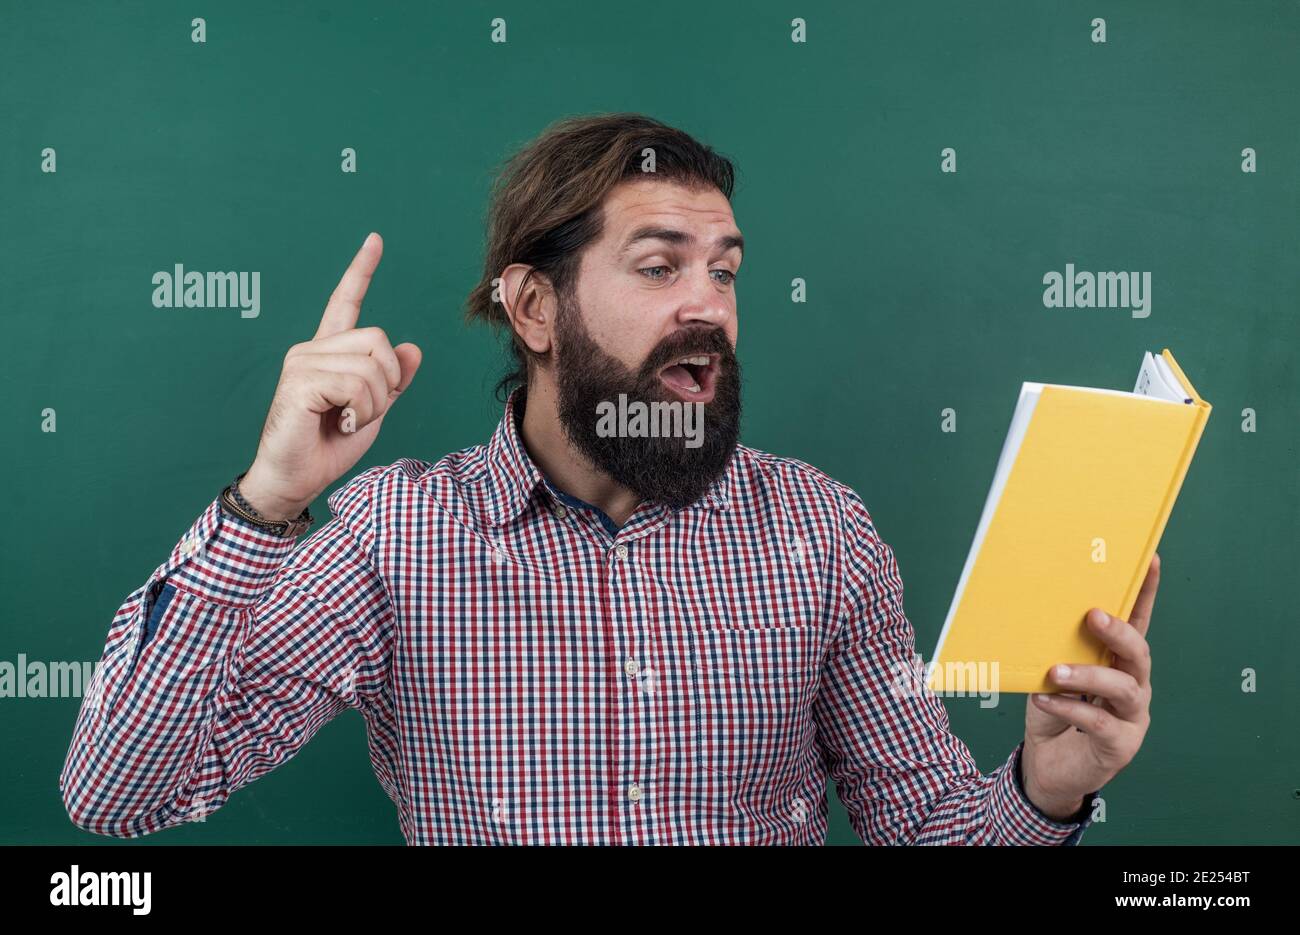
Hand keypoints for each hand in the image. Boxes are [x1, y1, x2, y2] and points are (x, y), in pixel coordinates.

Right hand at [240, 233, 421, 518]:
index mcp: (329, 352)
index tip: (375, 240)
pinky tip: (339, 422)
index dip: (361, 271)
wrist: (296, 479)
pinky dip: (361, 410)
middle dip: (387, 383)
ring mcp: (302, 362)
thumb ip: (392, 381)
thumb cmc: (328, 446)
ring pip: (372, 366)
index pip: (346, 302)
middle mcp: (312, 349)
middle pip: (378, 341)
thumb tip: (412, 348)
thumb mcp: (373, 410)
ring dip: (374, 403)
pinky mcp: (299, 382)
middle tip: (362, 412)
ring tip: (348, 420)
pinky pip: (355, 384)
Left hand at [1021, 553, 1159, 819]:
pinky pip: (1099, 723)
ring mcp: (1132, 717)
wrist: (1047, 766)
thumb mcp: (1051, 674)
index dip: (1147, 592)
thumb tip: (1036, 613)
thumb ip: (1055, 649)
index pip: (1138, 622)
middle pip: (1138, 653)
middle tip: (1092, 617)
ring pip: (1123, 688)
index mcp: (1118, 662)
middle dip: (1118, 632)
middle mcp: (1133, 685)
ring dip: (1088, 676)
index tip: (1151, 559)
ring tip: (1055, 672)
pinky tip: (1044, 700)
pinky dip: (1069, 709)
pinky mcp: (1121, 745)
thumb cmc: (1053, 712)